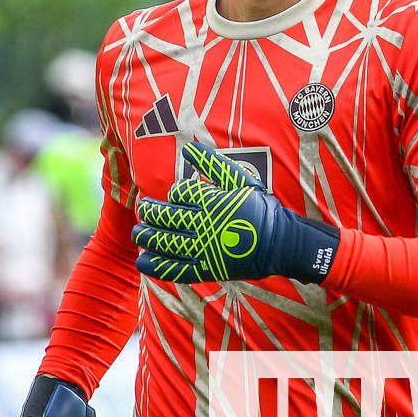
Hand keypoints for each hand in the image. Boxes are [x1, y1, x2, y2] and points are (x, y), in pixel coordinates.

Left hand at [133, 141, 339, 284]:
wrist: (280, 243)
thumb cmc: (260, 209)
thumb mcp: (239, 181)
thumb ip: (213, 164)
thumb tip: (189, 146)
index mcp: (212, 201)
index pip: (180, 193)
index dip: (175, 192)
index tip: (176, 195)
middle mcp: (204, 225)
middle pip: (166, 216)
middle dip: (149, 211)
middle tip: (143, 208)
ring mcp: (204, 249)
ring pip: (165, 242)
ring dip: (146, 236)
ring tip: (138, 232)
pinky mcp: (206, 269)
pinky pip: (175, 269)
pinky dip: (156, 265)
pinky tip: (143, 259)